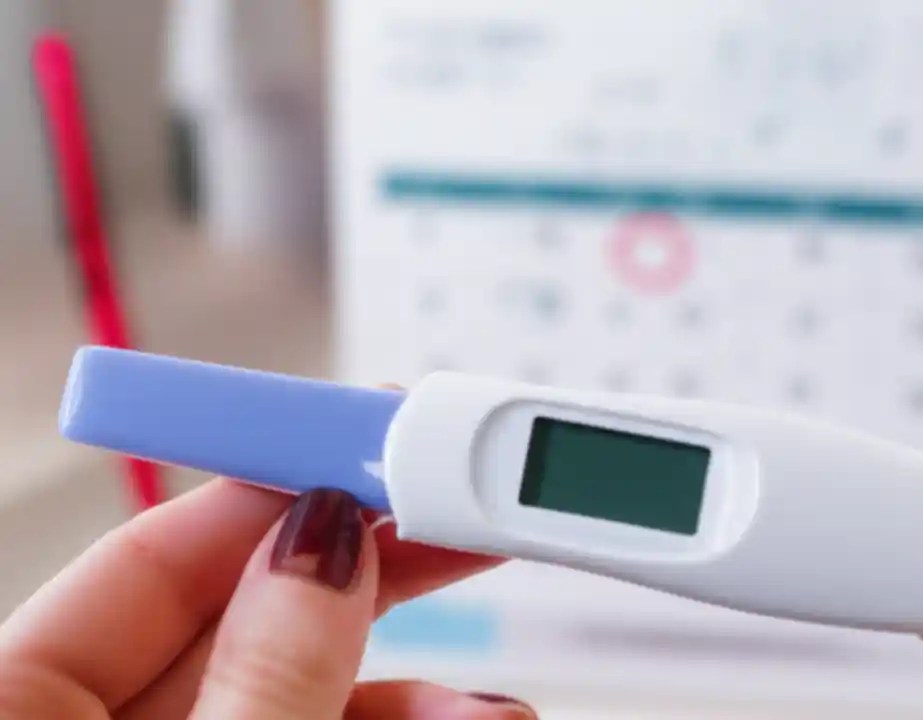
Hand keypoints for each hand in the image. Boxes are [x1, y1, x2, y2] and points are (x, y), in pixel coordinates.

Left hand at [0, 479, 534, 718]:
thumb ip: (263, 681)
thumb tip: (324, 543)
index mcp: (21, 714)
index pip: (145, 558)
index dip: (265, 484)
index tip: (364, 432)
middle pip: (247, 613)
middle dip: (369, 571)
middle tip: (467, 518)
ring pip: (302, 685)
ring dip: (415, 680)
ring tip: (496, 704)